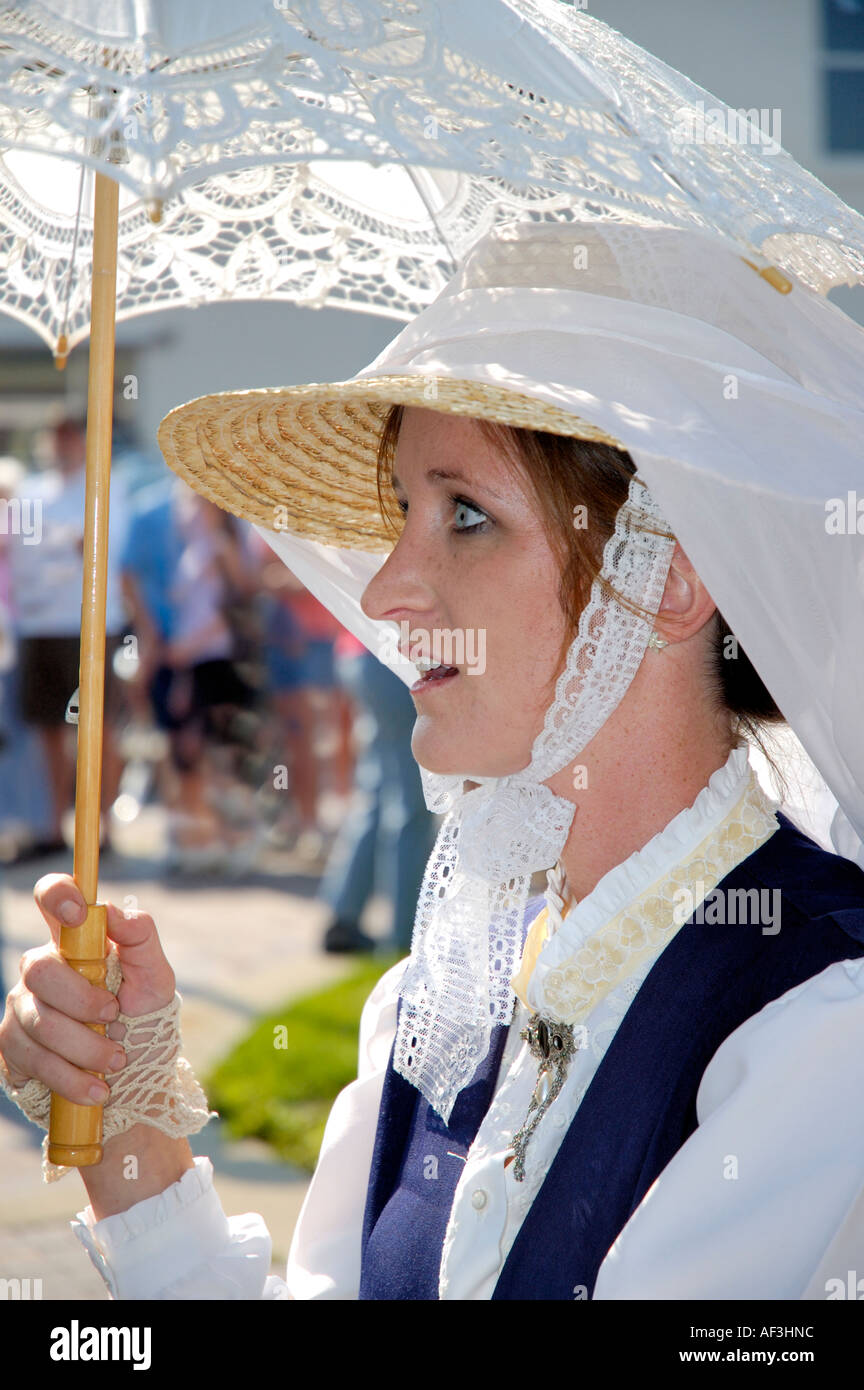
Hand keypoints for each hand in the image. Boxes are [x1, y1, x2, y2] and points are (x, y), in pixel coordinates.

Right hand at [0, 873, 174, 1104]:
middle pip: (39, 969)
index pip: (52, 897)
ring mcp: (22, 1006)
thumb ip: (141, 937)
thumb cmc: (142, 1013)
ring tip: (116, 1061)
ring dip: (84, 1048)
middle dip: (82, 1001)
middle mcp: (42, 968)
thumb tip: (114, 912)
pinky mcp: (13, 1047)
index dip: (57, 895)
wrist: (131, 1073)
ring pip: (37, 1021)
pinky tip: (95, 1088)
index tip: (77, 914)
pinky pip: (32, 1060)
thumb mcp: (155, 976)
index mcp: (75, 941)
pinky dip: (70, 1078)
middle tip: (114, 1017)